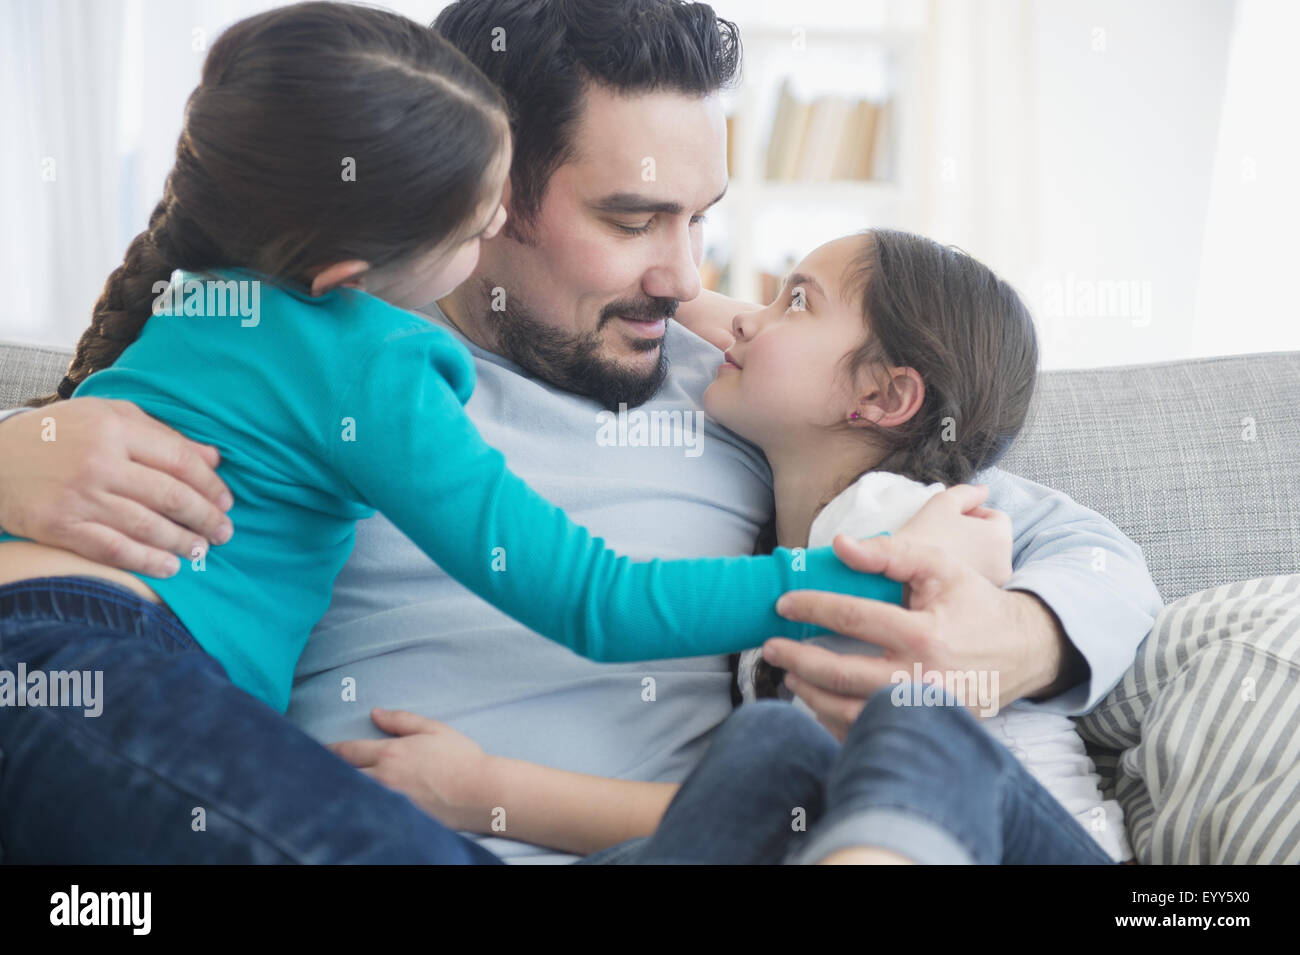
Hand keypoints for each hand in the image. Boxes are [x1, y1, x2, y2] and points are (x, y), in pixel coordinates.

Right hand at [0, 398, 232, 576]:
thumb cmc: (60, 435)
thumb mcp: (108, 416)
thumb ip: (162, 434)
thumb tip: (214, 458)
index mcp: (115, 428)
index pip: (180, 460)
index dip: (210, 485)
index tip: (227, 501)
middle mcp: (100, 462)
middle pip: (170, 496)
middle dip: (205, 517)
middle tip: (225, 532)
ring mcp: (80, 497)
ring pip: (147, 526)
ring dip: (182, 542)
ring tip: (202, 550)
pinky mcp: (61, 526)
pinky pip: (114, 549)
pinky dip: (147, 561)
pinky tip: (170, 566)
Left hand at [327, 708, 494, 831]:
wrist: (481, 792)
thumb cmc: (461, 758)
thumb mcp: (433, 729)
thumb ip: (401, 720)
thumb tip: (375, 713)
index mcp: (390, 753)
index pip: (348, 751)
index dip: (329, 750)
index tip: (318, 749)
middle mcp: (384, 779)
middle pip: (343, 776)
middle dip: (327, 771)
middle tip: (313, 770)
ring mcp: (389, 802)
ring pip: (352, 796)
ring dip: (340, 790)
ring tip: (327, 788)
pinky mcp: (398, 819)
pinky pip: (369, 813)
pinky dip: (358, 808)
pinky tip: (354, 807)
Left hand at [764, 534, 1066, 738]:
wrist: (1021, 653)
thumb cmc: (974, 604)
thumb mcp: (941, 567)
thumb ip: (890, 552)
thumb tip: (838, 544)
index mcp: (924, 634)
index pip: (853, 618)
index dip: (812, 608)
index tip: (783, 605)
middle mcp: (921, 679)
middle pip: (841, 674)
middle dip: (797, 658)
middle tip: (770, 647)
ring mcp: (921, 712)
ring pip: (849, 713)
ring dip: (810, 695)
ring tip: (789, 675)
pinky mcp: (923, 731)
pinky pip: (868, 735)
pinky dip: (835, 722)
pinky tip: (818, 703)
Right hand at [894, 483, 1011, 586]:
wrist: (899, 581)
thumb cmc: (923, 537)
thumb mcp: (942, 503)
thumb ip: (967, 493)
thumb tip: (982, 490)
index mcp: (999, 537)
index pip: (996, 516)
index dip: (973, 512)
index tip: (950, 518)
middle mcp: (1004, 563)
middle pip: (992, 539)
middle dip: (972, 533)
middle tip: (944, 533)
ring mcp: (993, 584)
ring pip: (985, 559)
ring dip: (969, 551)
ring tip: (941, 551)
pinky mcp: (979, 599)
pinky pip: (977, 577)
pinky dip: (964, 569)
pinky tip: (941, 568)